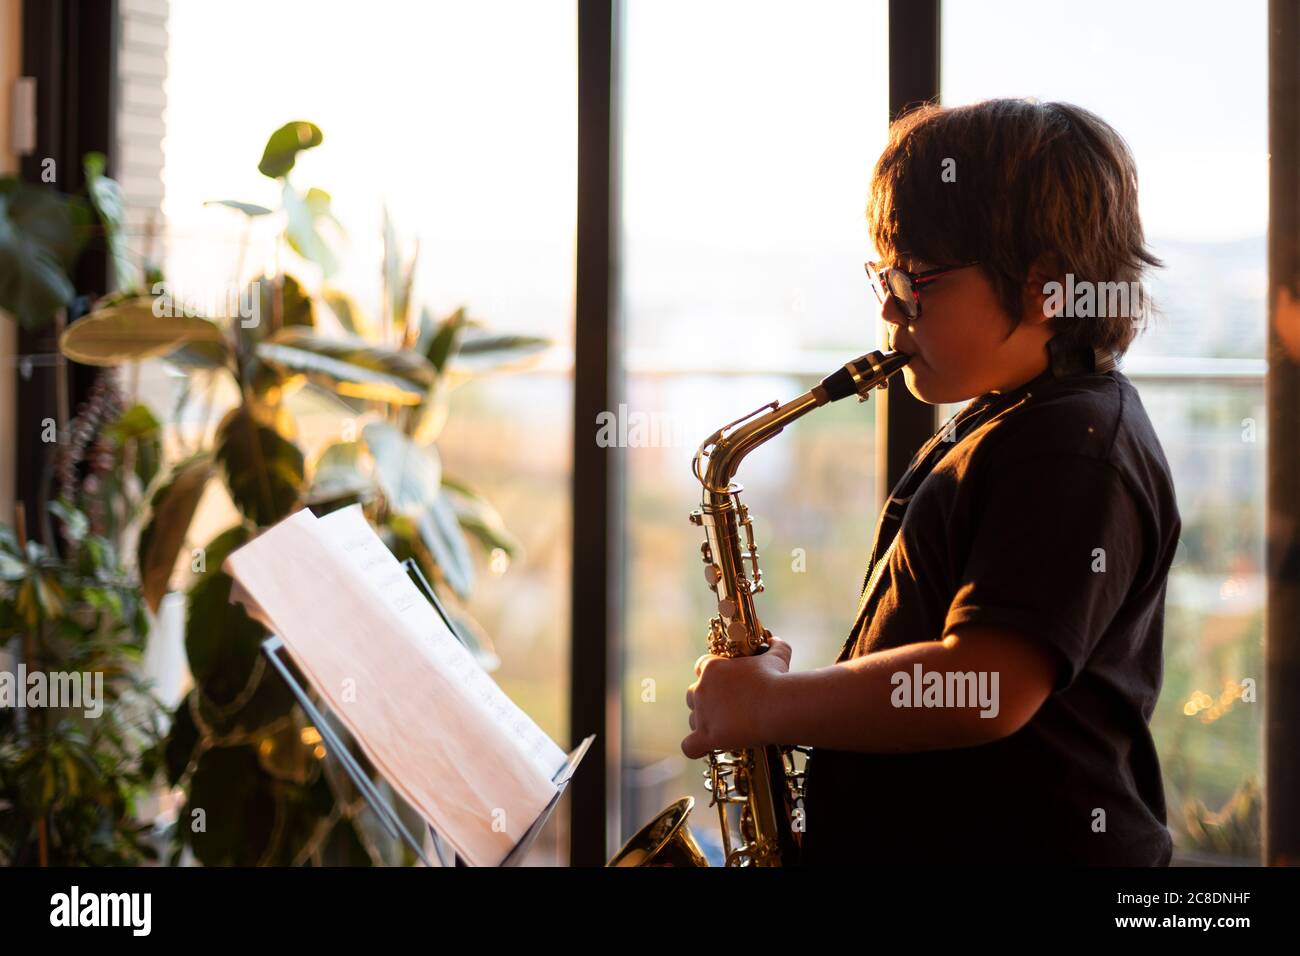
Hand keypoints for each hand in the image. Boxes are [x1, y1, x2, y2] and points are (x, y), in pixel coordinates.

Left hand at [680, 637, 791, 759]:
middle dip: (706, 701)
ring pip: (692, 720)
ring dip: (704, 724)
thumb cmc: (777, 680)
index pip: (700, 667)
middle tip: (727, 709)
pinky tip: (706, 748)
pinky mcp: (707, 735)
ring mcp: (702, 713)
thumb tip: (776, 640)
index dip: (711, 675)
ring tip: (725, 729)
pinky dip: (695, 748)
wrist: (777, 705)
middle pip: (692, 694)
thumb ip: (775, 646)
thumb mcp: (777, 657)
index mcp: (712, 667)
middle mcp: (701, 689)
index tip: (725, 684)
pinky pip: (689, 746)